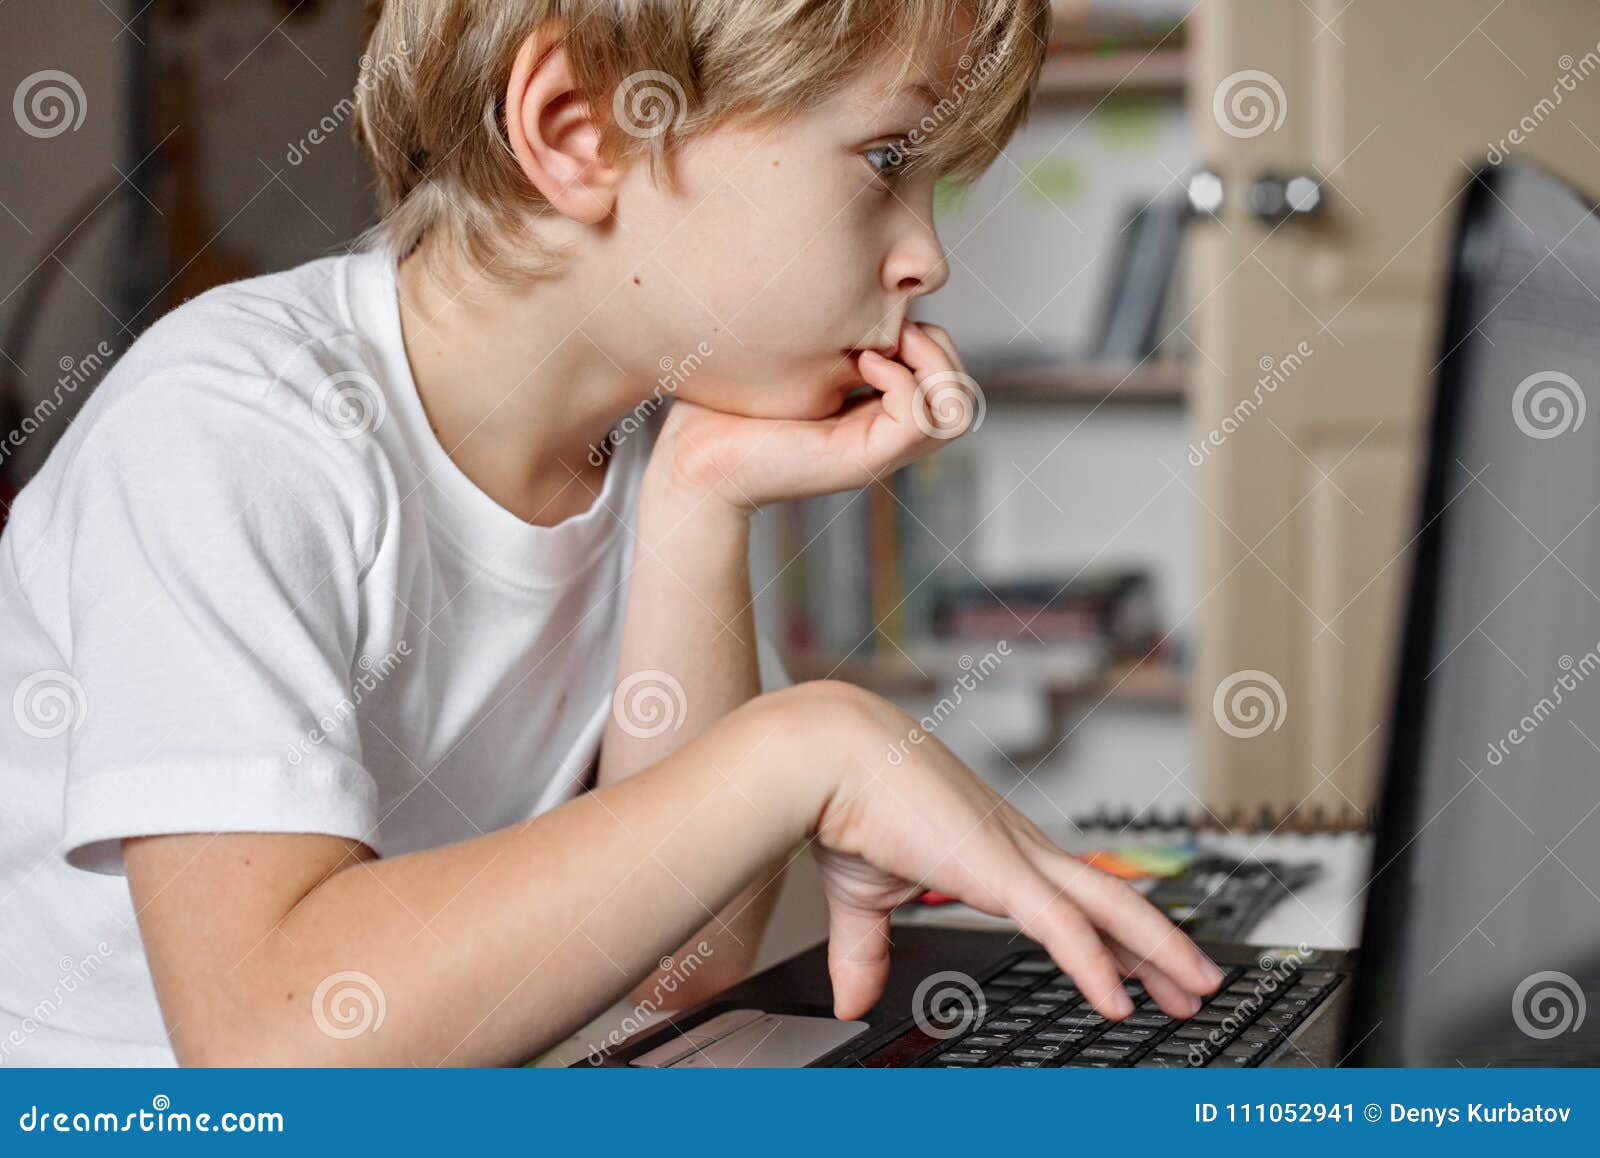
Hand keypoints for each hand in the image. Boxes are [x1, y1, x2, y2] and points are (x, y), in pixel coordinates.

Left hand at [651, 321, 978, 512]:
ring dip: (933, 365)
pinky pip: (921, 418)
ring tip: (884, 347)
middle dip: (942, 349)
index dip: (930, 339)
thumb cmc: (728, 406)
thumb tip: (861, 293)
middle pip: (964, 396)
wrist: (693, 459)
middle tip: (893, 332)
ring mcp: (879, 451)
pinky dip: (903, 380)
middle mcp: (885, 435)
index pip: (947, 378)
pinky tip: (861, 365)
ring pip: (958, 410)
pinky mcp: (863, 460)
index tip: (879, 321)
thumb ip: (833, 336)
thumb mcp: (793, 357)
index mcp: (875, 414)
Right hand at [805, 686, 1225, 1022]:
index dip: (1114, 933)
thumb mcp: (866, 894)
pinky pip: (1064, 927)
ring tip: (1198, 986)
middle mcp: (1019, 848)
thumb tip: (854, 1000)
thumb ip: (868, 950)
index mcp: (994, 850)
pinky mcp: (1001, 870)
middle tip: (1198, 981)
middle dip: (1159, 945)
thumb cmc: (846, 803)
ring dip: (1161, 948)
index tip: (1140, 967)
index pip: (1074, 897)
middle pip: (1112, 899)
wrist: (828, 757)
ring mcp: (1017, 855)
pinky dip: (1097, 965)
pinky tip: (1119, 1001)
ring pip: (1112, 905)